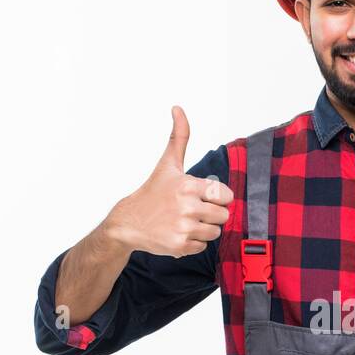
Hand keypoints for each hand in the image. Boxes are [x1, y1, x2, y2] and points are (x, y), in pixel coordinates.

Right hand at [104, 106, 233, 256]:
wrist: (128, 222)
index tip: (200, 196)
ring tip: (183, 221)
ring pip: (215, 232)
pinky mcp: (180, 246)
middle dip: (210, 214)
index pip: (226, 196)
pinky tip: (177, 233)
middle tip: (190, 211)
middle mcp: (187, 206)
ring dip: (203, 229)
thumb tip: (178, 108)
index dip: (216, 197)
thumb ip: (179, 136)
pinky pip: (203, 246)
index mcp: (188, 185)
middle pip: (223, 216)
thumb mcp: (168, 163)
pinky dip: (192, 243)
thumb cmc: (153, 191)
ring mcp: (184, 227)